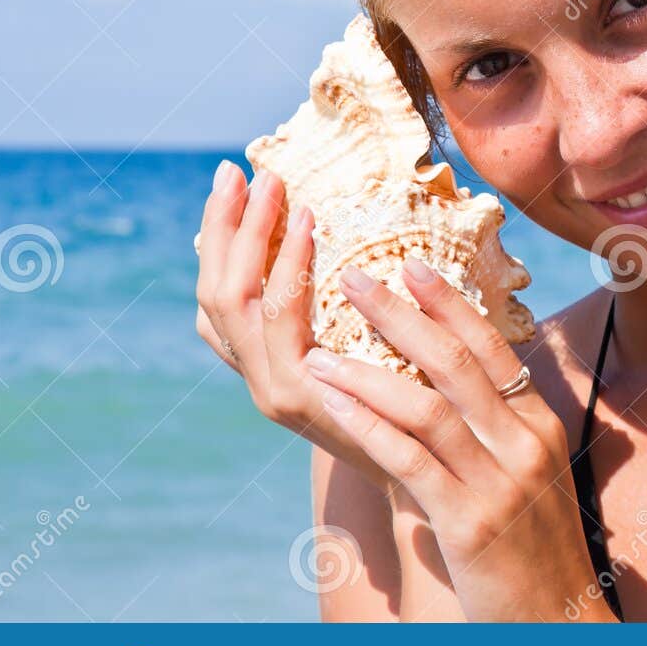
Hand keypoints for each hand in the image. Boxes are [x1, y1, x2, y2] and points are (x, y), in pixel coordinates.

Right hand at [194, 160, 389, 487]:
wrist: (430, 474)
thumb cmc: (406, 401)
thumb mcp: (365, 348)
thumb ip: (343, 310)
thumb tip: (354, 235)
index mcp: (266, 364)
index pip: (218, 295)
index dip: (217, 238)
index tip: (233, 182)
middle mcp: (258, 377)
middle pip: (216, 291)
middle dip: (224, 227)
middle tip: (242, 171)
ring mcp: (273, 390)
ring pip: (237, 301)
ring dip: (253, 236)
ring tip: (276, 186)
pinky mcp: (302, 398)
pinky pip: (283, 321)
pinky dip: (290, 268)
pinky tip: (309, 228)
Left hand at [303, 257, 611, 622]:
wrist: (556, 623)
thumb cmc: (532, 549)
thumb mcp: (527, 474)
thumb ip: (495, 428)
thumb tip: (450, 384)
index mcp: (539, 423)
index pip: (492, 346)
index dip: (449, 302)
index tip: (411, 264)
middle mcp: (524, 442)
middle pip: (458, 361)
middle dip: (401, 314)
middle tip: (354, 277)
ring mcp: (500, 482)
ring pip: (428, 406)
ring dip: (366, 372)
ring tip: (318, 350)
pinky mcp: (470, 523)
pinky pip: (411, 461)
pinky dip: (368, 427)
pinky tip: (333, 406)